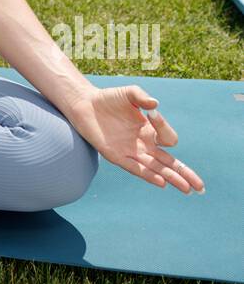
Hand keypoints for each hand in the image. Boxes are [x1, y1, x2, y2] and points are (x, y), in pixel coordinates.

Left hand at [68, 85, 205, 193]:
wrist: (84, 105)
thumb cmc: (109, 99)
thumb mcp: (129, 93)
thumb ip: (142, 97)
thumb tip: (155, 106)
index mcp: (149, 130)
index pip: (168, 139)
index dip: (164, 128)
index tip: (151, 113)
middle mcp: (143, 144)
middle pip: (169, 163)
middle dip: (184, 173)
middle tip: (200, 187)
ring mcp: (131, 151)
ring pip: (156, 169)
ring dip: (171, 178)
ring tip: (187, 189)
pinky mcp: (116, 155)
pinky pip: (136, 168)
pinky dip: (149, 175)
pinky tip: (162, 182)